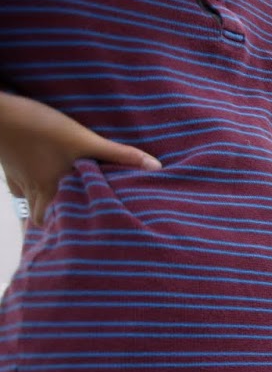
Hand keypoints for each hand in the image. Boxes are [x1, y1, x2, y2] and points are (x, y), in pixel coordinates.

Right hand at [0, 94, 160, 225]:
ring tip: (64, 208)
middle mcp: (34, 191)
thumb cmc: (40, 129)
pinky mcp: (9, 166)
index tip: (88, 242)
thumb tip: (156, 167)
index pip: (58, 226)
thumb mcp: (84, 140)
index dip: (70, 236)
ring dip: (45, 206)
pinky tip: (41, 181)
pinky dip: (31, 188)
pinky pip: (20, 185)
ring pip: (30, 203)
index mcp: (53, 190)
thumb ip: (118, 154)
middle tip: (76, 228)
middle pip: (41, 218)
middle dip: (56, 224)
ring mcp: (18, 178)